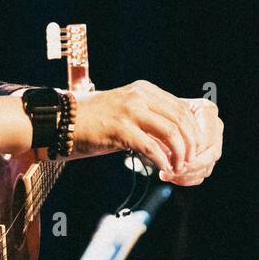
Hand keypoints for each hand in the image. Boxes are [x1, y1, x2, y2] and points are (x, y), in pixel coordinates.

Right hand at [71, 81, 222, 185]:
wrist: (63, 120)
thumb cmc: (95, 120)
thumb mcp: (126, 110)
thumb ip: (149, 118)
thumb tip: (175, 138)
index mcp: (144, 90)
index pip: (181, 108)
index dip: (193, 130)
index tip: (194, 148)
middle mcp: (139, 96)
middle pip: (180, 120)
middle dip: (190, 143)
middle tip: (190, 160)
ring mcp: (129, 111)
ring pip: (170, 132)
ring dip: (179, 154)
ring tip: (178, 167)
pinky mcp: (120, 130)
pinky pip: (151, 147)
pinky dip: (162, 161)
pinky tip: (163, 169)